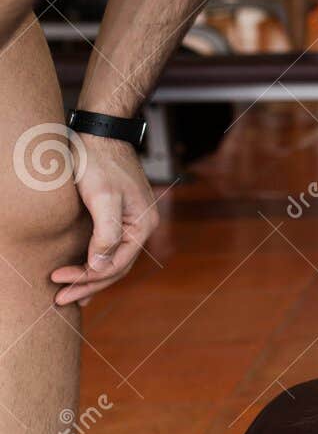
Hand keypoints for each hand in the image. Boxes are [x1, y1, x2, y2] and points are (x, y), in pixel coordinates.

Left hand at [50, 134, 158, 305]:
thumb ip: (105, 233)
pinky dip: (93, 263)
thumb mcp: (102, 197)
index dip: (87, 278)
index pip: (116, 265)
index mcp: (142, 225)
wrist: (100, 133)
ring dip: (90, 278)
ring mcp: (130, 222)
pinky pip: (109, 248)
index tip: (58, 280)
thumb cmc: (99, 162)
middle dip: (88, 285)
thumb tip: (99, 264)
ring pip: (112, 261)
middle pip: (116, 268)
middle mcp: (140, 226)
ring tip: (69, 295)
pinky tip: (82, 271)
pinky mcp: (118, 216)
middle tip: (60, 299)